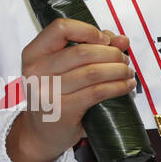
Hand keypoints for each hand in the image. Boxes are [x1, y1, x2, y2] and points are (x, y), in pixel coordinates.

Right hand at [5, 19, 134, 161]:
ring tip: (127, 71)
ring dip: (118, 70)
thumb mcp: (60, 69)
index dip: (87, 30)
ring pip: (92, 72)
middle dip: (111, 53)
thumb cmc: (52, 96)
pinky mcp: (62, 110)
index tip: (104, 40)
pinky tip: (126, 86)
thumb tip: (120, 39)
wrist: (39, 133)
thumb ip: (86, 48)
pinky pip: (96, 93)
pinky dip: (116, 87)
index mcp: (33, 54)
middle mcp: (36, 71)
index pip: (60, 28)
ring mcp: (47, 92)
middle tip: (123, 59)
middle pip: (82, 52)